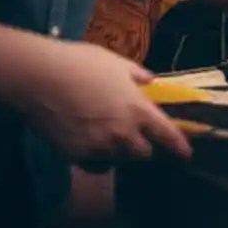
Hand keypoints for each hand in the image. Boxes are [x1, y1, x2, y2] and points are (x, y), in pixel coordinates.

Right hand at [19, 41, 192, 168]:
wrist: (40, 78)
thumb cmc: (81, 64)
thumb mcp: (117, 63)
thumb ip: (138, 75)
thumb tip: (149, 82)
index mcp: (138, 109)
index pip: (166, 135)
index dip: (179, 146)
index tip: (186, 154)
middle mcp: (123, 133)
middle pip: (144, 155)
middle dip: (145, 148)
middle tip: (140, 139)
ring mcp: (99, 146)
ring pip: (119, 160)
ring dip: (122, 153)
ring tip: (114, 140)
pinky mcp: (77, 154)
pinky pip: (95, 164)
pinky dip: (99, 159)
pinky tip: (94, 146)